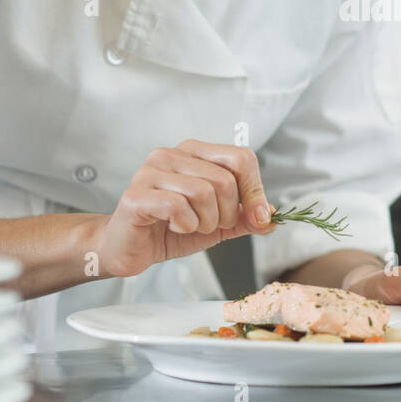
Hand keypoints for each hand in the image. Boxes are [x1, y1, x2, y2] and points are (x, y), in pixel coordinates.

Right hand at [95, 140, 276, 278]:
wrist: (128, 248)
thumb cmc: (169, 229)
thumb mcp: (218, 223)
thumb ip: (245, 217)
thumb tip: (272, 216)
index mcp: (195, 153)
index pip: (241, 158)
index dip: (255, 191)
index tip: (258, 217)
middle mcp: (172, 155)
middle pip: (225, 180)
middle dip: (227, 214)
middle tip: (210, 225)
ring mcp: (150, 172)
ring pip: (204, 192)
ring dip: (206, 222)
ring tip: (191, 226)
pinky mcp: (136, 195)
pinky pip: (178, 207)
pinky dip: (186, 225)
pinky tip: (174, 226)